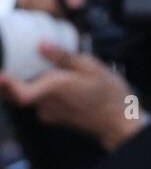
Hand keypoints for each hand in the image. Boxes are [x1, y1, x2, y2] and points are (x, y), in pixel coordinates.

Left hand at [0, 46, 147, 150]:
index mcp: (54, 89)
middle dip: (10, 81)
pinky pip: (42, 102)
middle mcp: (48, 103)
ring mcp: (51, 113)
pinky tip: (56, 82)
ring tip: (42, 69)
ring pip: (31, 95)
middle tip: (9, 67)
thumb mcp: (92, 67)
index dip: (5, 84)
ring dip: (32, 83)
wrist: (121, 123)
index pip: (19, 93)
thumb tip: (42, 45)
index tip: (0, 75)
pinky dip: (43, 91)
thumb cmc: (110, 97)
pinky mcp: (56, 117)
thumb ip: (64, 56)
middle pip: (18, 93)